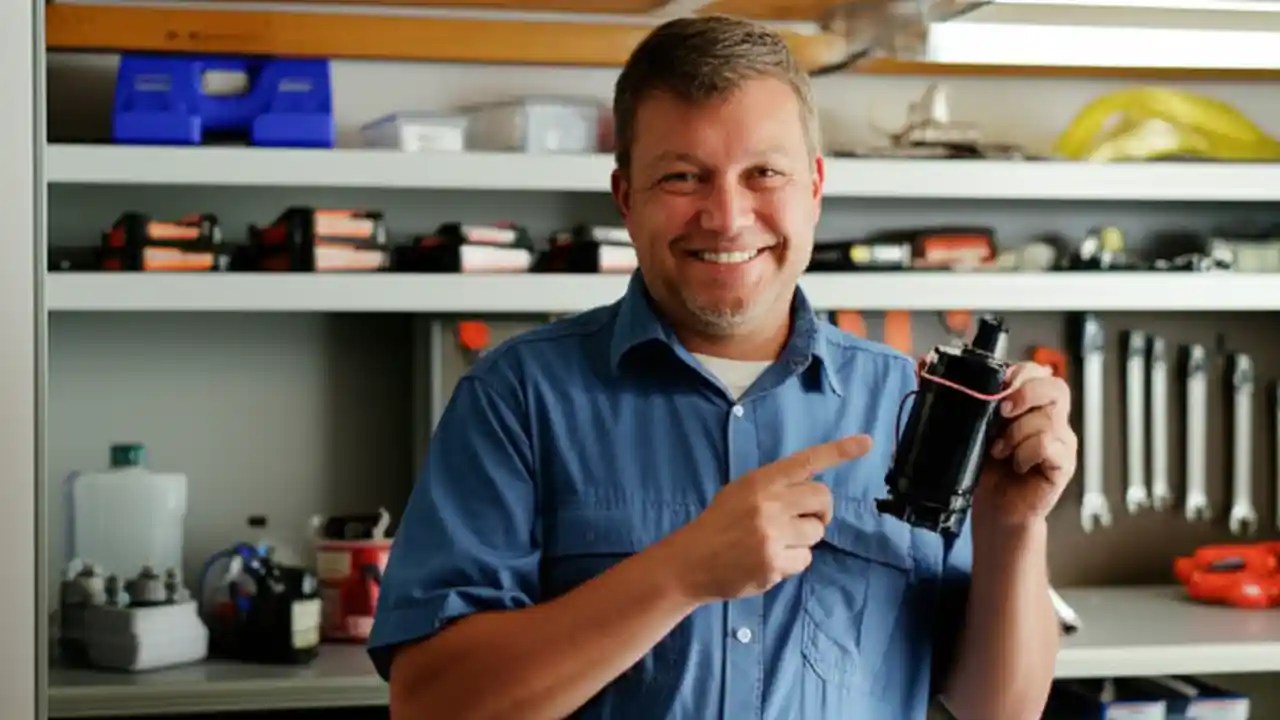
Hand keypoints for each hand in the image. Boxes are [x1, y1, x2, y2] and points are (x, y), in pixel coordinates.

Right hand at [662, 435, 872, 603]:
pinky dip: (793, 562)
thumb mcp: (741, 492)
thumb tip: (813, 495)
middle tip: (804, 519)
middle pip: (823, 499)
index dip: (839, 451)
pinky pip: (805, 560)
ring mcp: (773, 535)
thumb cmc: (720, 523)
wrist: (690, 561)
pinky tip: (770, 561)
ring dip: (803, 538)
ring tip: (776, 542)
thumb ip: (775, 488)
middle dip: (821, 511)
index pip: (807, 461)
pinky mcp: (775, 563)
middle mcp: (769, 504)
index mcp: (760, 481)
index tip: (867, 442)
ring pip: (816, 532)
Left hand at [976, 362, 1077, 528]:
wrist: (994, 509)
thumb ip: (968, 403)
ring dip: (1017, 432)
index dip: (1020, 373)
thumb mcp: (974, 429)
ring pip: (1048, 418)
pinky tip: (1017, 464)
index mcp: (1031, 404)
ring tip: (1000, 450)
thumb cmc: (986, 468)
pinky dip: (1026, 452)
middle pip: (1055, 388)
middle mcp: (1052, 418)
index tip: (998, 386)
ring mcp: (1062, 440)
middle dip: (1024, 394)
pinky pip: (1049, 444)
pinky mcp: (1064, 463)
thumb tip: (934, 371)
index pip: (1038, 372)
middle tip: (1002, 413)